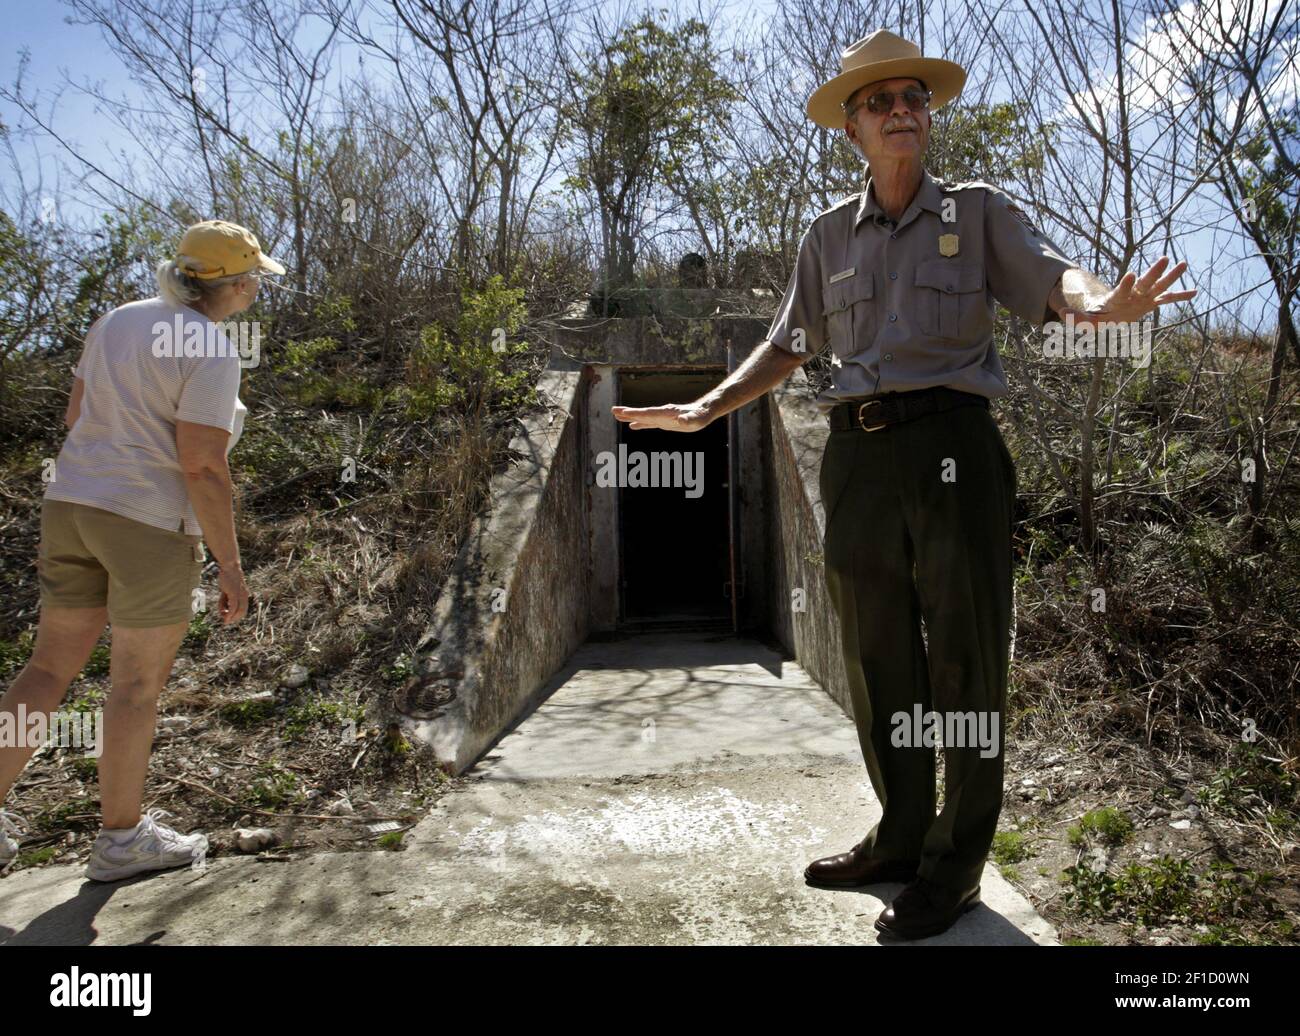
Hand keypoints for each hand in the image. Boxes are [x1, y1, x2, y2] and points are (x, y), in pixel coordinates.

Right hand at [217, 564, 249, 624]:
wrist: (229, 567)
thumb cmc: (227, 578)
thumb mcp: (226, 591)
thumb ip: (225, 600)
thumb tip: (223, 610)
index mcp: (244, 596)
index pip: (243, 610)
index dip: (236, 616)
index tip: (228, 619)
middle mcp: (245, 596)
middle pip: (243, 612)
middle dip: (234, 619)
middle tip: (225, 621)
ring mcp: (240, 595)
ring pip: (239, 611)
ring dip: (231, 617)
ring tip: (224, 618)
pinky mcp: (235, 593)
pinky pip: (233, 606)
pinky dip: (230, 613)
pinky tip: (225, 616)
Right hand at [611, 402, 713, 431]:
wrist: (704, 411)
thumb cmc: (701, 416)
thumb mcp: (696, 420)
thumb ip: (688, 420)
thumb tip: (680, 421)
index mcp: (666, 413)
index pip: (648, 413)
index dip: (635, 414)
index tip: (623, 412)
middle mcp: (661, 413)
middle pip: (642, 413)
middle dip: (627, 412)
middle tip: (613, 410)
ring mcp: (662, 417)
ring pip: (643, 417)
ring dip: (630, 416)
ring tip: (616, 416)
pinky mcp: (664, 422)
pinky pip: (649, 423)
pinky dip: (640, 423)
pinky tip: (632, 426)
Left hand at [1060, 256, 1196, 325]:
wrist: (1109, 312)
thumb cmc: (1098, 315)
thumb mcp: (1086, 320)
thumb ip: (1075, 317)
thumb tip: (1059, 313)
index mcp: (1117, 298)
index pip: (1122, 290)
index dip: (1127, 284)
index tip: (1131, 274)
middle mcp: (1133, 294)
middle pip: (1144, 282)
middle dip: (1154, 272)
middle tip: (1164, 258)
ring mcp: (1144, 297)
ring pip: (1158, 286)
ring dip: (1170, 277)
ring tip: (1183, 264)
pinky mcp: (1151, 302)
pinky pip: (1167, 299)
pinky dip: (1180, 296)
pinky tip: (1194, 292)